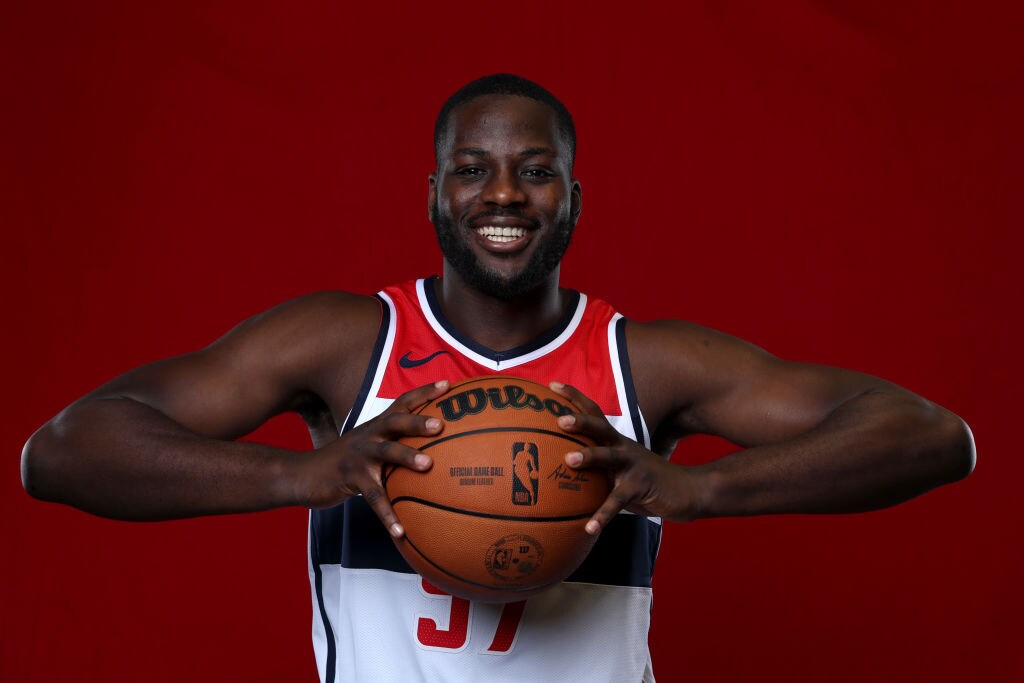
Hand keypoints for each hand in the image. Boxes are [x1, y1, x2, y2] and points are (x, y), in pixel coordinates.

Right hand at [295, 380, 447, 537]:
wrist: (304, 475)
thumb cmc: (346, 462)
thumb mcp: (369, 447)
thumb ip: (395, 444)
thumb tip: (434, 453)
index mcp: (377, 426)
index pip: (403, 403)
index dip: (424, 392)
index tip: (448, 385)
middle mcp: (369, 435)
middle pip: (395, 422)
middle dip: (417, 421)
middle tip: (441, 424)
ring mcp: (359, 456)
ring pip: (386, 453)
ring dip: (407, 457)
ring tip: (429, 466)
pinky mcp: (350, 478)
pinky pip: (374, 497)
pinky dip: (389, 515)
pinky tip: (402, 532)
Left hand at [550, 381, 701, 533]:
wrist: (687, 491)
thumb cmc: (646, 480)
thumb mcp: (621, 468)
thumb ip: (598, 467)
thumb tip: (563, 469)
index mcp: (616, 441)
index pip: (594, 413)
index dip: (574, 398)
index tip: (552, 385)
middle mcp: (623, 448)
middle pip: (600, 428)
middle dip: (580, 421)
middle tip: (559, 419)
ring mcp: (633, 466)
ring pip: (609, 457)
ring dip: (589, 456)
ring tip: (568, 460)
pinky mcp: (640, 487)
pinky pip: (617, 501)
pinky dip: (602, 515)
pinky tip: (588, 528)